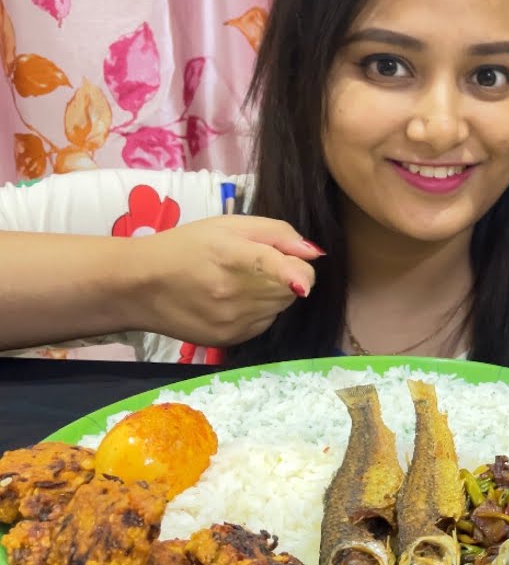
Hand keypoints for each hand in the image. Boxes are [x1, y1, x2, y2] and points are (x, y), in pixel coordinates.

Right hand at [123, 215, 322, 345]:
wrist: (139, 286)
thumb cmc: (186, 247)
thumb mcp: (228, 225)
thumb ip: (277, 234)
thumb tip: (315, 253)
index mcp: (231, 256)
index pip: (276, 268)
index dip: (297, 272)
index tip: (303, 276)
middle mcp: (234, 293)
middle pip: (291, 288)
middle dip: (287, 274)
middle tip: (258, 264)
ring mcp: (232, 321)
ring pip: (281, 306)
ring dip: (275, 293)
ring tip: (243, 280)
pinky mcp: (230, 339)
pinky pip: (266, 322)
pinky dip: (261, 310)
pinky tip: (236, 299)